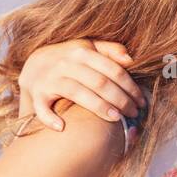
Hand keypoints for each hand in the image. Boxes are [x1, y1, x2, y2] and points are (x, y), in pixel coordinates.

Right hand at [17, 39, 144, 130]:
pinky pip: (42, 107)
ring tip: (116, 119)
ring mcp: (49, 78)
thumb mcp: (89, 48)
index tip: (142, 101)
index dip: (130, 87)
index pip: (112, 70)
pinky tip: (62, 127)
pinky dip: (50, 117)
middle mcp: (65, 63)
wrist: (34, 65)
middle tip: (134, 113)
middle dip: (121, 99)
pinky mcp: (37, 93)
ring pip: (78, 93)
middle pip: (99, 82)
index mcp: (81, 51)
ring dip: (99, 107)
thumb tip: (130, 59)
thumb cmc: (70, 60)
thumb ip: (110, 50)